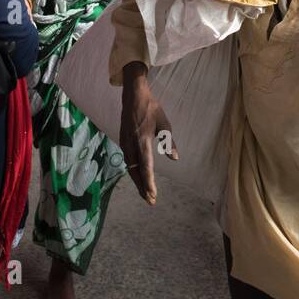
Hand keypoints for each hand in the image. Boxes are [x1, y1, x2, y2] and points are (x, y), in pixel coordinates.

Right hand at [118, 64, 177, 204]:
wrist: (133, 96)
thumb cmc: (151, 109)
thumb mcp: (164, 123)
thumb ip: (169, 141)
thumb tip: (175, 157)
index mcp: (142, 140)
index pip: (146, 166)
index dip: (149, 182)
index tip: (153, 195)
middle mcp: (131, 144)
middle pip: (136, 171)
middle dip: (142, 187)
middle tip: (150, 201)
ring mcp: (125, 143)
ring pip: (131, 168)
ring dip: (138, 181)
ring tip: (146, 193)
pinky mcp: (123, 141)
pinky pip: (128, 161)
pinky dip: (134, 172)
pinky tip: (139, 177)